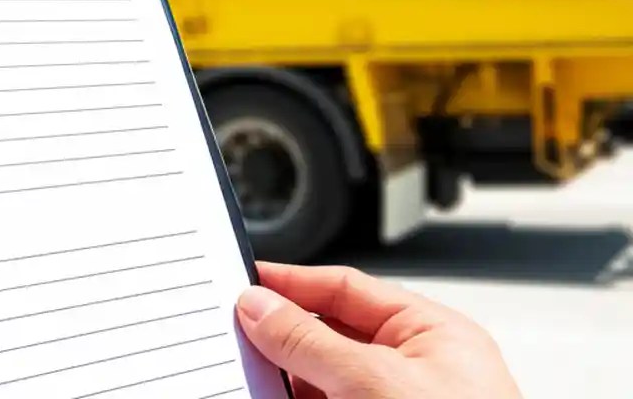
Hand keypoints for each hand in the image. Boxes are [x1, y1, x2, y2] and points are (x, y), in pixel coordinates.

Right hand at [236, 262, 522, 398]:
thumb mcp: (374, 381)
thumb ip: (311, 341)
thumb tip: (261, 307)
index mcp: (433, 337)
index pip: (349, 290)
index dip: (293, 283)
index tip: (245, 284)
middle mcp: (416, 374)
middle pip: (329, 338)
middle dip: (281, 340)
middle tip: (236, 338)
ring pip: (322, 386)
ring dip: (283, 383)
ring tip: (249, 380)